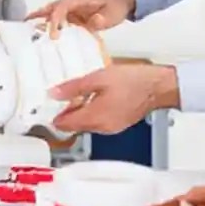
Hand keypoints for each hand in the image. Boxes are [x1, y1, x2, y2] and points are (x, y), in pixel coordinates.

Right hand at [27, 0, 135, 35]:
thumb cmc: (116, 5)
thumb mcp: (114, 13)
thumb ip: (103, 18)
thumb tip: (94, 22)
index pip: (63, 7)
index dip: (56, 19)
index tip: (53, 34)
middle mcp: (72, 0)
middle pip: (52, 7)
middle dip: (39, 16)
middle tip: (25, 26)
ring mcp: (71, 6)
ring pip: (52, 11)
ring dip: (40, 18)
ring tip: (25, 28)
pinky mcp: (72, 14)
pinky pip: (58, 17)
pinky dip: (48, 23)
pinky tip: (39, 31)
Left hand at [48, 63, 179, 132]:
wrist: (158, 86)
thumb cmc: (133, 81)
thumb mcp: (98, 78)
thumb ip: (74, 87)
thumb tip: (54, 93)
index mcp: (94, 117)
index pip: (65, 125)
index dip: (53, 116)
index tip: (46, 107)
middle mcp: (102, 127)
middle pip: (75, 126)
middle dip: (66, 114)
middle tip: (59, 97)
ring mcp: (112, 127)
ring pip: (87, 124)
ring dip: (79, 113)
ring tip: (76, 95)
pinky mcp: (119, 124)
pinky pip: (99, 122)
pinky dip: (92, 113)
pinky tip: (93, 98)